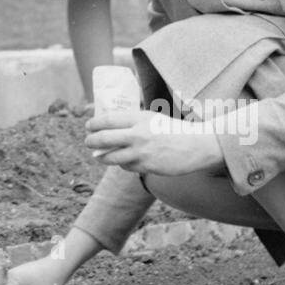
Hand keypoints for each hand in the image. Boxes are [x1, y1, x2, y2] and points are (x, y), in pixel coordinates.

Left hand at [85, 110, 223, 176]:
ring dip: (102, 157)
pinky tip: (121, 162)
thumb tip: (110, 129)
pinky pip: (127, 166)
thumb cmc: (173, 130)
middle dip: (91, 141)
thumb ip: (133, 123)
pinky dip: (122, 164)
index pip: (108, 120)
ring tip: (98, 155)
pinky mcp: (147, 166)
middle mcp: (138, 134)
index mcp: (139, 118)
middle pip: (104, 138)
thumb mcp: (152, 118)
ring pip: (112, 157)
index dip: (94, 124)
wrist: (196, 145)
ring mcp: (142, 152)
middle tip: (88, 142)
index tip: (89, 126)